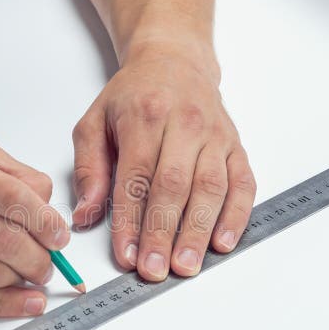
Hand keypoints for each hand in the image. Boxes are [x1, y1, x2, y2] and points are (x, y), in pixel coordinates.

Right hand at [0, 134, 69, 316]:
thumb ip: (4, 169)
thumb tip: (46, 201)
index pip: (9, 196)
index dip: (45, 221)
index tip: (59, 233)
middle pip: (0, 239)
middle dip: (39, 256)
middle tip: (51, 259)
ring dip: (21, 280)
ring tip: (35, 275)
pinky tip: (22, 303)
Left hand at [71, 41, 255, 280]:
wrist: (175, 60)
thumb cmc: (132, 96)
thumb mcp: (94, 122)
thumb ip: (87, 170)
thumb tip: (85, 216)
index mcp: (143, 116)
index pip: (135, 177)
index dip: (130, 220)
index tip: (126, 256)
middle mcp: (183, 123)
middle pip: (174, 185)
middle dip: (163, 232)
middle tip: (155, 269)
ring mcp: (215, 135)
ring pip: (210, 187)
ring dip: (198, 230)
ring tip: (186, 265)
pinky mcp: (236, 145)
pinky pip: (243, 183)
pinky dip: (236, 215)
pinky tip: (222, 242)